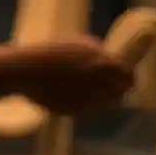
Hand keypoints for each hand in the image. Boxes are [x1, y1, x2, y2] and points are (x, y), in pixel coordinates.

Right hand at [19, 37, 134, 115]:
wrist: (26, 70)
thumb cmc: (52, 51)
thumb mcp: (80, 44)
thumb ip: (99, 53)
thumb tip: (110, 61)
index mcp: (104, 64)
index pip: (128, 75)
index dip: (129, 77)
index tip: (128, 78)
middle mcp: (99, 84)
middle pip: (119, 92)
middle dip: (118, 90)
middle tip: (115, 88)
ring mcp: (86, 99)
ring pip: (104, 104)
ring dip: (103, 99)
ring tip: (93, 92)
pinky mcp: (73, 111)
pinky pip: (86, 109)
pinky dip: (86, 104)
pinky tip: (76, 96)